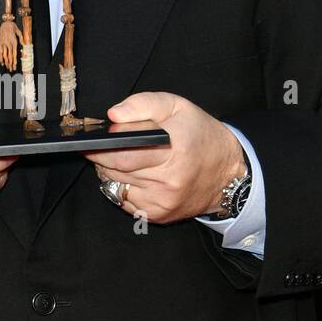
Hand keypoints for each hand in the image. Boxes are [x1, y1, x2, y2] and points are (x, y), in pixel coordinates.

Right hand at [0, 18, 22, 70]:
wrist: (5, 23)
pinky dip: (1, 57)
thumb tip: (24, 45)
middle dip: (10, 63)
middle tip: (11, 70)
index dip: (14, 60)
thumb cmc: (13, 27)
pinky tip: (2, 62)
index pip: (14, 53)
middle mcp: (8, 44)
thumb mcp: (19, 32)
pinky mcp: (0, 43)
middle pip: (9, 56)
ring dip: (6, 62)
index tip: (15, 66)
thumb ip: (21, 38)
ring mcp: (4, 44)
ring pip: (5, 55)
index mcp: (14, 42)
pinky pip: (0, 51)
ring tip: (7, 68)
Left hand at [83, 91, 244, 221]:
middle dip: (102, 157)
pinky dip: (122, 187)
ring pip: (115, 186)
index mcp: (174, 149)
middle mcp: (169, 180)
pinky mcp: (158, 215)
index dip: (101, 147)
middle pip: (115, 171)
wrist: (229, 173)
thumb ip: (143, 105)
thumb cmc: (200, 135)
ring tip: (125, 159)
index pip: (123, 154)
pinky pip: (124, 201)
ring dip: (111, 172)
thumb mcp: (177, 106)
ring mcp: (163, 201)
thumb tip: (113, 115)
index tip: (92, 140)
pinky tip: (136, 176)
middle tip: (104, 147)